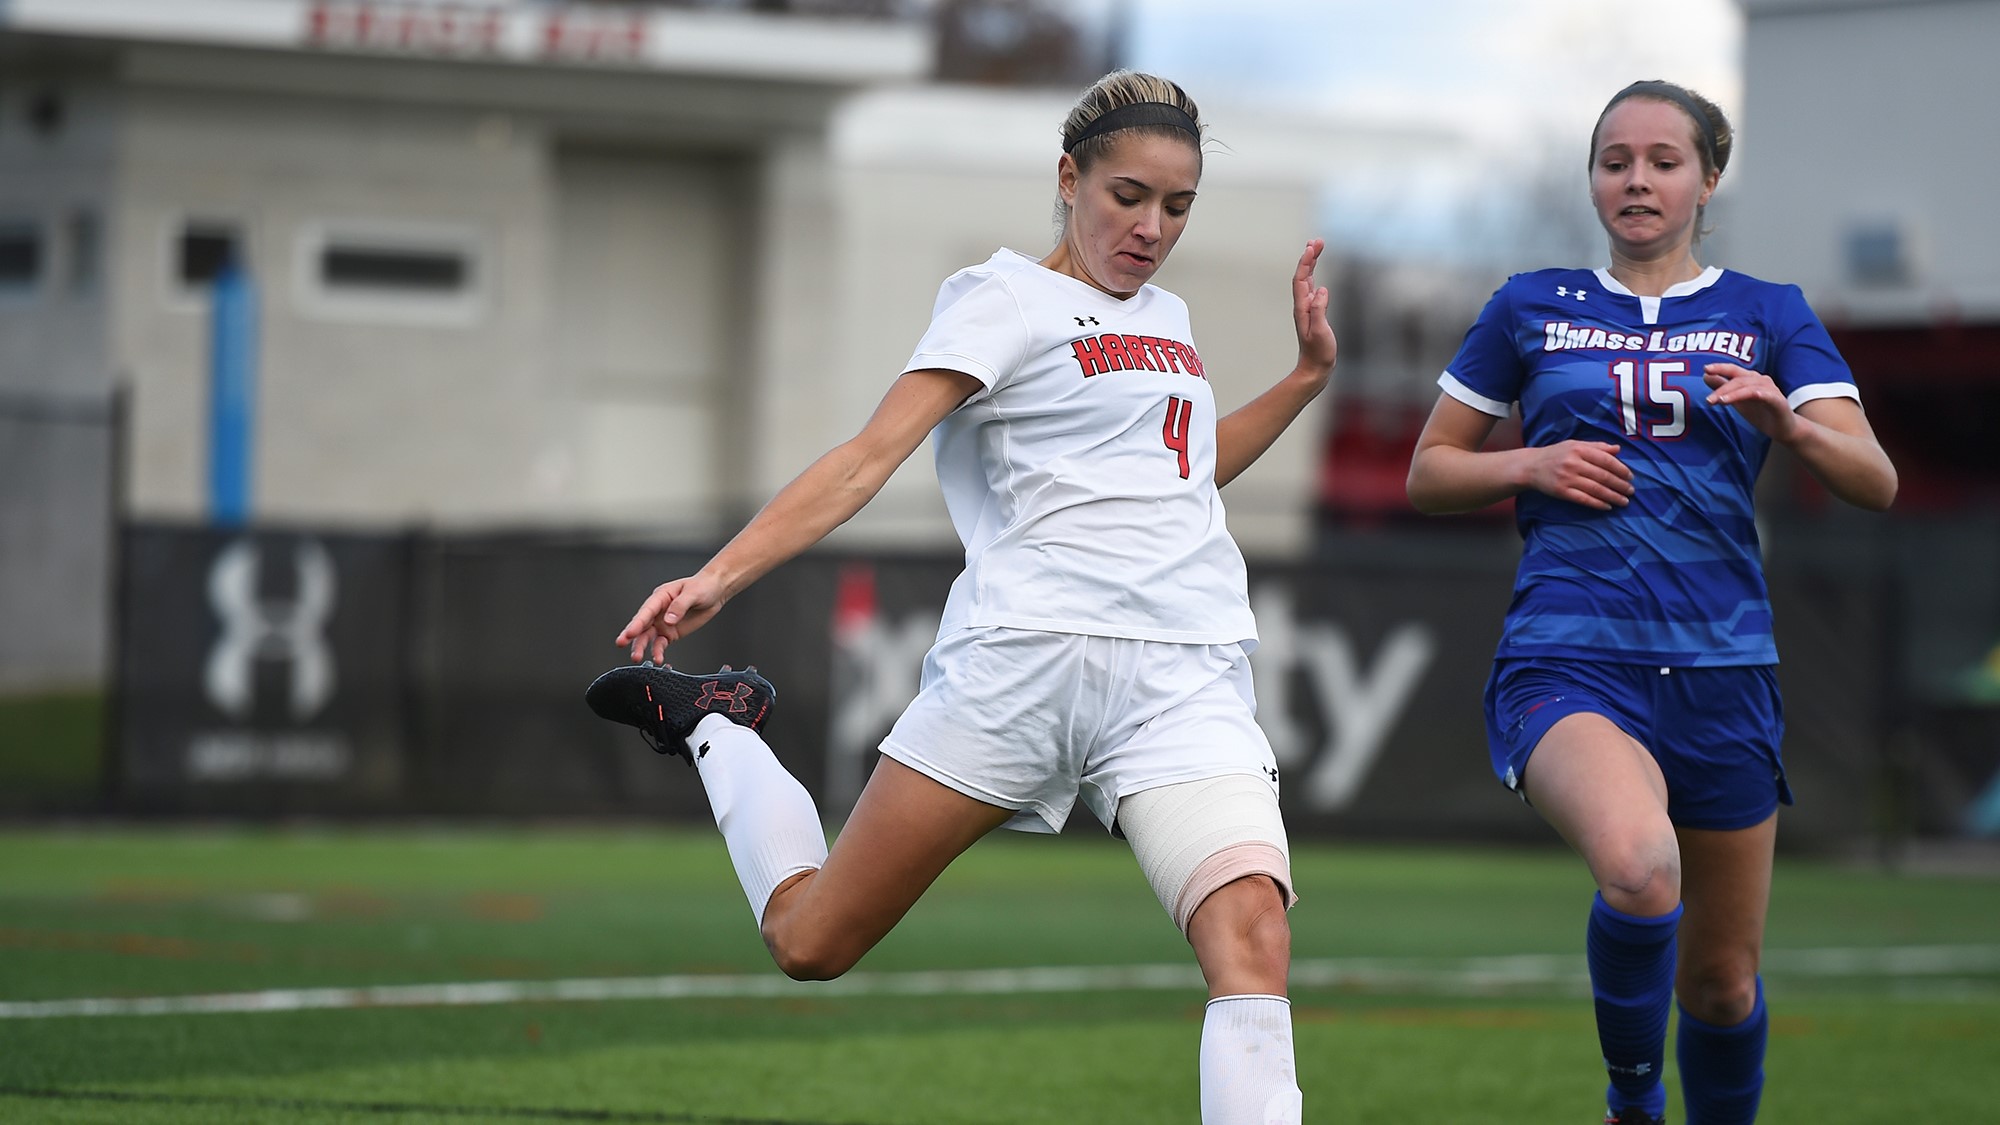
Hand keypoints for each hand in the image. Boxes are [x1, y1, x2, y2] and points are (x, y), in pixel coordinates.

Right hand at [615, 572, 726, 663]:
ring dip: (641, 647)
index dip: (637, 622)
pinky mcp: (670, 633)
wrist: (714, 592)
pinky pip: (660, 644)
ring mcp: (663, 623)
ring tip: (637, 657)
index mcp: (660, 597)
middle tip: (621, 643)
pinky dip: (658, 652)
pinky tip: (657, 659)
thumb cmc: (702, 587)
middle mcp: (658, 611)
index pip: (646, 611)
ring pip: (647, 637)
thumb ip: (680, 606)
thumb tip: (668, 619)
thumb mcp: (693, 593)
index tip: (630, 632)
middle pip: (642, 625)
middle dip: (631, 635)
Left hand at [1292, 239, 1336, 378]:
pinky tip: (1317, 274)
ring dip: (1311, 264)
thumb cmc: (1319, 353)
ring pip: (1308, 281)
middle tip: (1318, 241)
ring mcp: (1308, 310)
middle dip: (1309, 257)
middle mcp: (1303, 306)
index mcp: (1302, 308)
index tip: (1313, 246)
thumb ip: (1319, 311)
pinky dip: (1315, 277)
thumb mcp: (1320, 332)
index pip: (1302, 279)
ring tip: (1317, 248)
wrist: (1315, 369)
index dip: (1306, 262)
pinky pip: (1313, 290)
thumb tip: (1322, 290)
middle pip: (1304, 276)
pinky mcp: (1314, 314)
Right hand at [1525, 440, 1632, 509]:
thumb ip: (1597, 446)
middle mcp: (1573, 463)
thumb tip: (1618, 449)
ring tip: (1624, 501)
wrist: (1531, 467)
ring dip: (1613, 496)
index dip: (1620, 469)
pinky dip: (1597, 504)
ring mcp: (1567, 478)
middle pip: (1603, 476)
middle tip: (1631, 491)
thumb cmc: (1556, 454)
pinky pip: (1584, 499)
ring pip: (1596, 489)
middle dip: (1620, 485)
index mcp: (1579, 449)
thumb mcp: (1575, 444)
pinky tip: (1608, 506)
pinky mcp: (1561, 492)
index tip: (1630, 477)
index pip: (1606, 460)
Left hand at [1704, 363, 1802, 442]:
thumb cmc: (1760, 412)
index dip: (1720, 368)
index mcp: (1750, 379)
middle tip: (1708, 399)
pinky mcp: (1778, 400)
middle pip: (1738, 379)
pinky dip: (1753, 394)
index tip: (1705, 369)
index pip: (1733, 370)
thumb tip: (1706, 376)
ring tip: (1719, 401)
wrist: (1783, 428)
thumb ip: (1723, 388)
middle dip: (1722, 388)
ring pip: (1748, 387)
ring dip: (1732, 394)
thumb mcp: (1737, 401)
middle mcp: (1761, 380)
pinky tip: (1741, 398)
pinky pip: (1764, 395)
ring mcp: (1770, 389)